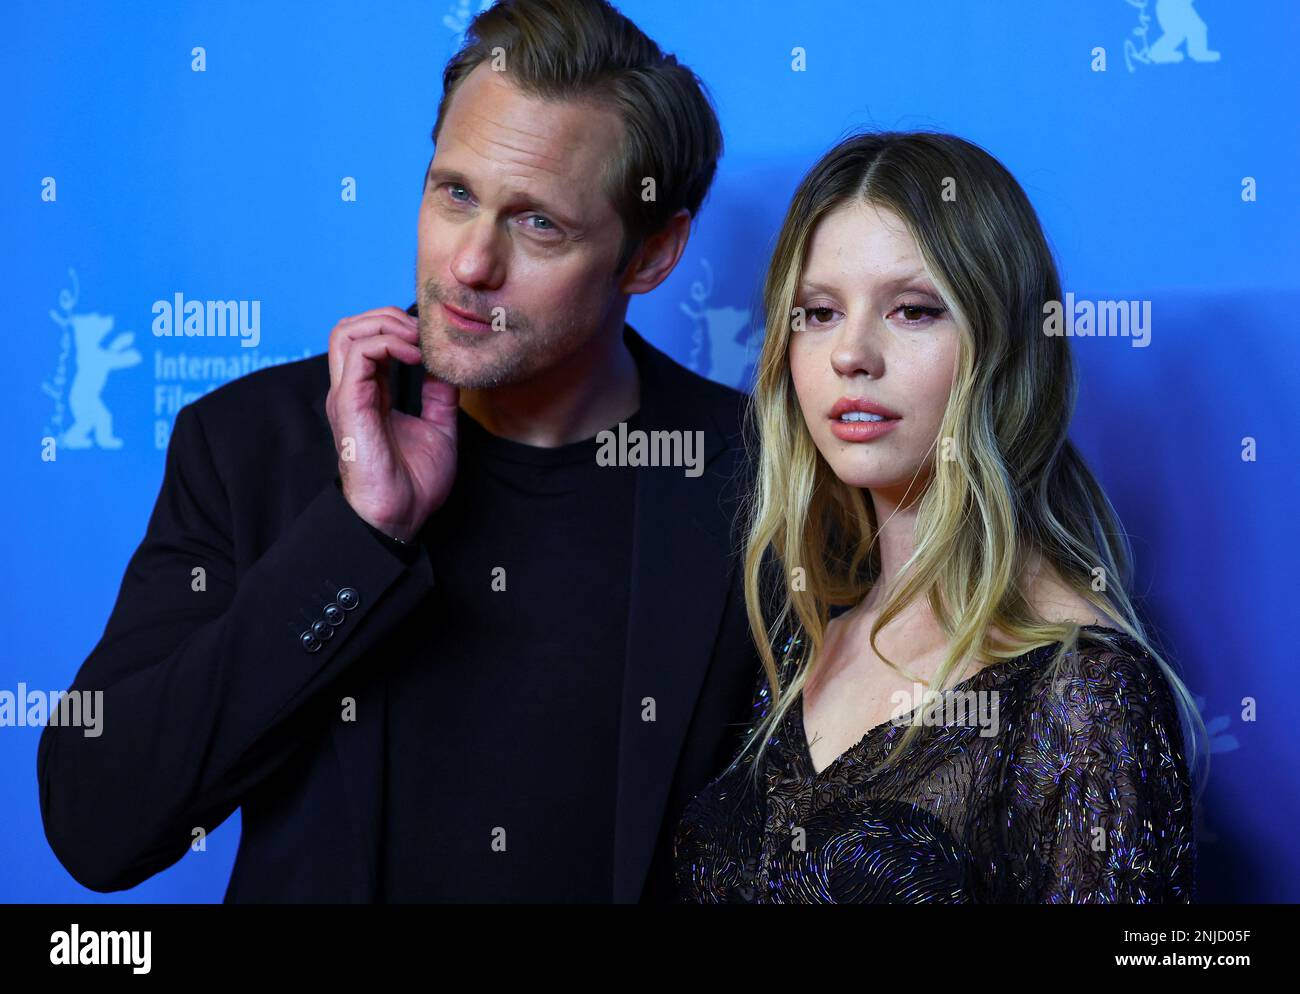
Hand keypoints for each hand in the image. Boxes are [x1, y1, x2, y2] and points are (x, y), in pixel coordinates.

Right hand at [325, 306, 458, 541]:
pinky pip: (357, 354)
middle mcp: (353, 390)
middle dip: (389, 317)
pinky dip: (388, 343)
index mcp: (369, 394)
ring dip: (387, 325)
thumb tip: (448, 366)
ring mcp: (348, 395)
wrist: (400, 516)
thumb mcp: (438, 427)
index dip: (400, 329)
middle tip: (424, 334)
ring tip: (419, 342)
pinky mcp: (349, 404)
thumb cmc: (413, 482)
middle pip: (350, 327)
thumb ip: (439, 395)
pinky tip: (416, 357)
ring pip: (347, 331)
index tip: (434, 341)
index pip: (369, 340)